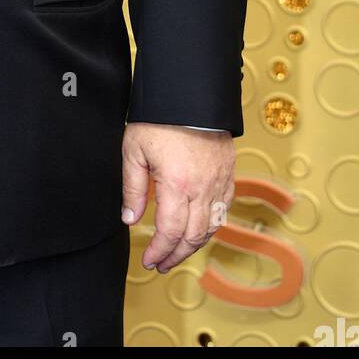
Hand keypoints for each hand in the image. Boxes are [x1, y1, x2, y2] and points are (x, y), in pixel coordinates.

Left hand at [120, 122, 234, 273]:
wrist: (190, 94)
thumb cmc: (159, 118)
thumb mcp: (134, 150)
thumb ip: (133, 188)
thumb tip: (130, 219)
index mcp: (177, 185)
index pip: (170, 232)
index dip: (159, 251)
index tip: (149, 260)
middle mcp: (202, 189)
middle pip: (192, 237)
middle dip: (175, 256)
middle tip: (161, 264)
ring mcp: (218, 182)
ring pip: (211, 227)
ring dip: (194, 245)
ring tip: (177, 252)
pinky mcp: (228, 173)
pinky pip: (223, 209)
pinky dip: (212, 225)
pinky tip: (199, 229)